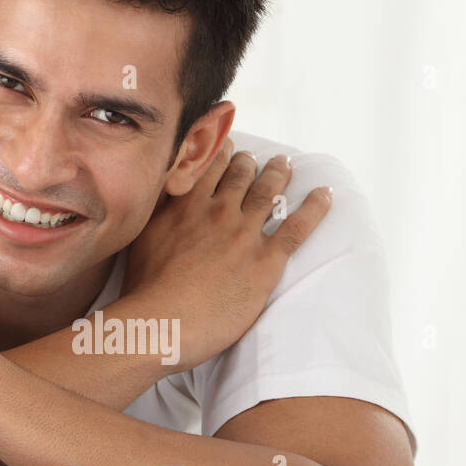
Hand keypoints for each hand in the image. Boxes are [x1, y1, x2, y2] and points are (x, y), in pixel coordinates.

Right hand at [121, 140, 332, 372]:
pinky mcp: (265, 261)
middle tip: (258, 157)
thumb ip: (156, 210)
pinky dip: (314, 208)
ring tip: (286, 164)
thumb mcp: (141, 236)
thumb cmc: (146, 286)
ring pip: (268, 193)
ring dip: (279, 174)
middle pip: (241, 175)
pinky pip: (296, 228)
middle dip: (250, 162)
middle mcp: (218, 211)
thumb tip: (162, 190)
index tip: (229, 146)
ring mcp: (244, 234)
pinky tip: (324, 194)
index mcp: (186, 205)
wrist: (164, 320)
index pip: (209, 167)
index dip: (221, 153)